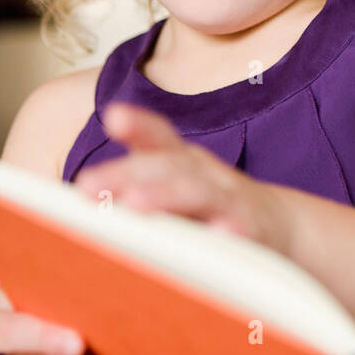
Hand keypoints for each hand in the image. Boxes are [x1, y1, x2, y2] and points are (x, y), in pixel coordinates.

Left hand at [75, 102, 286, 250]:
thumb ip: (132, 184)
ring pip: (197, 193)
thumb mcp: (173, 186)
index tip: (114, 116)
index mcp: (181, 162)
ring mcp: (230, 200)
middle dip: (126, 173)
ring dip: (166, 197)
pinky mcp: (253, 231)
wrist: (279, 226)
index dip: (138, 125)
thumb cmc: (210, 208)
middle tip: (85, 185)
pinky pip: (240, 230)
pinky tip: (217, 237)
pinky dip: (229, 233)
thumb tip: (75, 194)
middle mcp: (205, 174)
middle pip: (166, 166)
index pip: (158, 137)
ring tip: (135, 204)